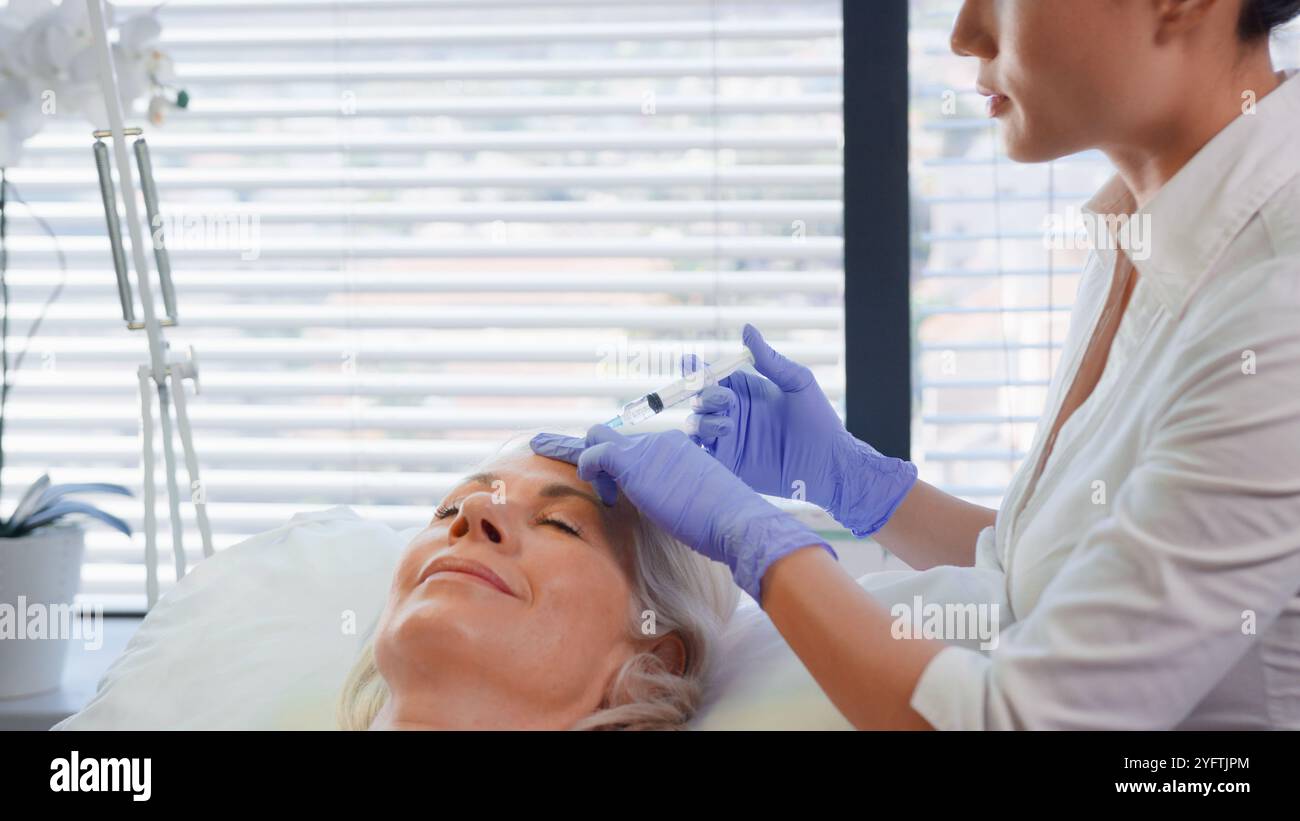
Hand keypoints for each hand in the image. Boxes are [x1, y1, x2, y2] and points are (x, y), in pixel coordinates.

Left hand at [530, 424, 835, 602]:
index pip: (632, 445)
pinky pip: (594, 454)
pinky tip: (593, 485)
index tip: (596, 467)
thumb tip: (660, 512)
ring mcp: (646, 449)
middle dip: (586, 451)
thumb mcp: (694, 504)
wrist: (735, 518)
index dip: (610, 456)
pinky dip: (586, 466)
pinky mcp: (632, 461)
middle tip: (554, 451)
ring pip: (598, 439)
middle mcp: (659, 441)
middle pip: (610, 436)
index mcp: (675, 449)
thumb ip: (672, 499)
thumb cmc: (722, 522)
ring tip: (573, 470)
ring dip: (582, 459)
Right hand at [685, 323, 917, 536]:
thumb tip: (746, 329)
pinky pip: (700, 455)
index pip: (709, 375)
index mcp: (743, 390)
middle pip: (698, 399)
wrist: (828, 462)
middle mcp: (730, 412)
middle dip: (703, 395)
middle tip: (726, 398)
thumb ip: (770, 360)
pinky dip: (697, 447)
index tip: (689, 362)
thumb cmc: (818, 419)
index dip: (694, 368)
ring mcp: (727, 439)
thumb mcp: (798, 382)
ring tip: (729, 426)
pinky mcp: (728, 464)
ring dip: (703, 421)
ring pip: (694, 425)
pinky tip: (716, 442)